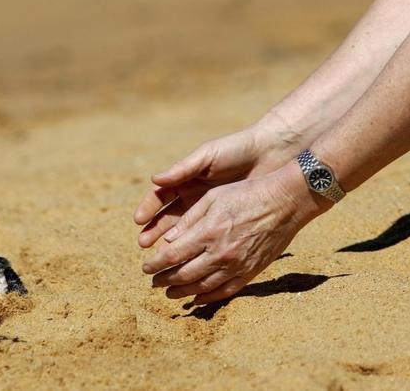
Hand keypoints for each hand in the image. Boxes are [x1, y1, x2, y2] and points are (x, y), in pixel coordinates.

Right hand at [133, 119, 301, 248]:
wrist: (270, 153)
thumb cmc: (236, 150)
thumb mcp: (207, 156)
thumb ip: (182, 168)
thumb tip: (155, 179)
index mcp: (185, 180)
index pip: (160, 198)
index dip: (148, 209)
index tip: (138, 220)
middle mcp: (192, 197)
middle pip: (168, 217)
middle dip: (154, 230)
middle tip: (143, 243)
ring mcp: (208, 211)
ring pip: (184, 231)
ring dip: (170, 244)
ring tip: (160, 254)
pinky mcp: (224, 221)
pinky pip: (206, 237)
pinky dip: (196, 248)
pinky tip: (188, 258)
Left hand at [141, 162, 328, 303]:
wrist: (285, 202)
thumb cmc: (246, 194)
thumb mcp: (213, 198)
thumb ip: (189, 220)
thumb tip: (167, 241)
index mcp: (207, 232)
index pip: (171, 256)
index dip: (155, 264)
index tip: (145, 268)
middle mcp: (220, 253)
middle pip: (183, 275)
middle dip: (164, 280)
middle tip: (153, 281)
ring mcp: (236, 266)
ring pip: (202, 287)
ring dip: (182, 292)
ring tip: (169, 292)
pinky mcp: (250, 273)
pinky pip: (225, 292)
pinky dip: (207, 297)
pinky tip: (196, 298)